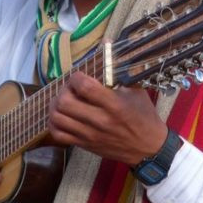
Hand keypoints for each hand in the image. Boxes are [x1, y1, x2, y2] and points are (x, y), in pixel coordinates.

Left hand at [48, 72, 167, 165]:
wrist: (148, 148)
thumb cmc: (144, 116)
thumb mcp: (137, 92)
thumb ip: (121, 76)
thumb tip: (107, 54)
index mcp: (114, 105)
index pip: (85, 87)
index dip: (76, 78)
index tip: (81, 76)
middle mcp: (100, 120)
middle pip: (64, 103)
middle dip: (64, 90)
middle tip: (71, 88)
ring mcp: (90, 135)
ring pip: (57, 118)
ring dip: (56, 105)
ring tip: (64, 100)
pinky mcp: (85, 145)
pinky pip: (58, 135)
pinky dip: (54, 123)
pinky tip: (62, 116)